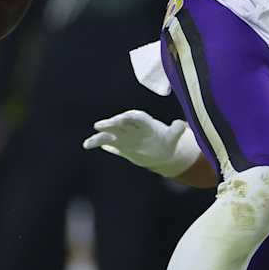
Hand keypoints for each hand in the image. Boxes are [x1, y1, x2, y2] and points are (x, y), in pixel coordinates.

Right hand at [82, 110, 198, 176]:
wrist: (159, 152)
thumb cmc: (166, 143)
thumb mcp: (172, 138)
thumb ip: (175, 131)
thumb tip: (182, 125)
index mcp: (146, 123)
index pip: (137, 117)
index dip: (130, 117)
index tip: (123, 118)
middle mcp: (132, 127)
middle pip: (121, 122)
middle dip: (112, 122)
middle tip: (100, 124)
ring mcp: (123, 135)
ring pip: (110, 131)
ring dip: (102, 132)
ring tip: (92, 138)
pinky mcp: (117, 143)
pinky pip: (105, 141)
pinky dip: (96, 142)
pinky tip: (86, 145)